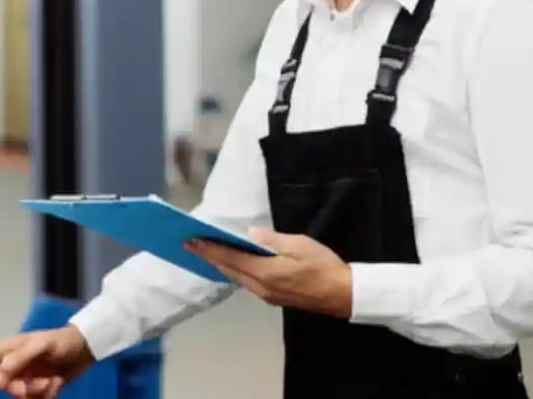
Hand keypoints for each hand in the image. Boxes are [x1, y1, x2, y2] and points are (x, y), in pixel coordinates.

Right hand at [0, 325, 95, 398]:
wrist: (86, 350)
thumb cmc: (62, 341)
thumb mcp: (42, 345)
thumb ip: (20, 358)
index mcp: (11, 349)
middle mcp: (16, 365)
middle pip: (4, 385)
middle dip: (19, 388)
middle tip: (35, 382)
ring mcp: (27, 377)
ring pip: (21, 396)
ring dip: (37, 391)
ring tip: (52, 379)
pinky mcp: (40, 389)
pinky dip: (47, 395)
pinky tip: (57, 382)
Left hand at [186, 228, 352, 318]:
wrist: (342, 294)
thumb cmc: (323, 266)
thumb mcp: (299, 245)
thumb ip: (272, 240)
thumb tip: (250, 234)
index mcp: (265, 272)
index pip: (230, 258)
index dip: (209, 249)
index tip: (191, 241)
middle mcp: (261, 287)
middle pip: (229, 270)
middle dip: (210, 257)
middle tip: (192, 244)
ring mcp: (267, 295)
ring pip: (238, 278)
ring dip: (222, 265)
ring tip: (209, 252)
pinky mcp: (274, 298)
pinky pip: (248, 283)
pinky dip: (236, 271)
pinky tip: (235, 264)